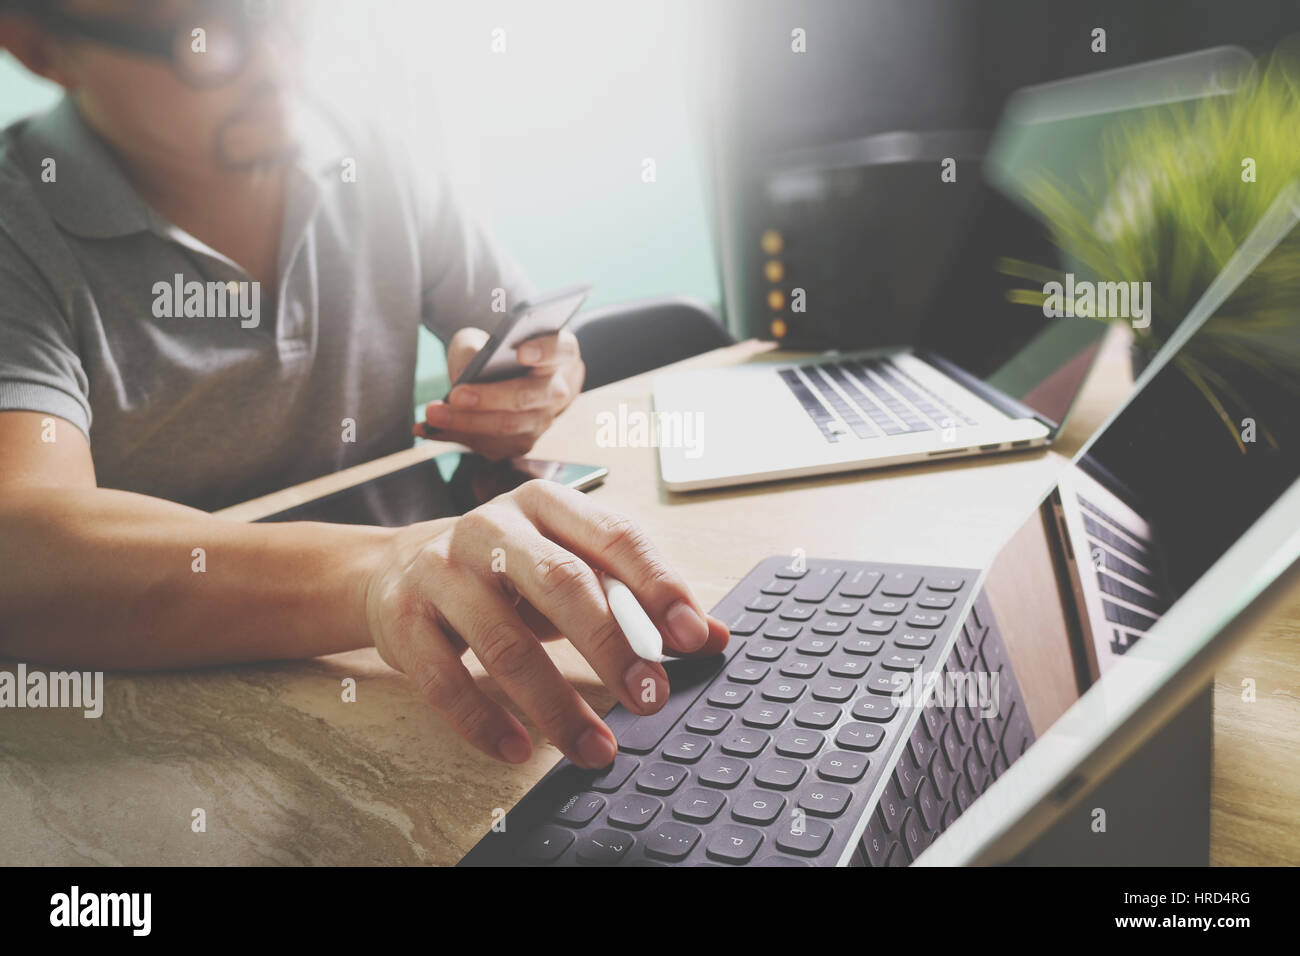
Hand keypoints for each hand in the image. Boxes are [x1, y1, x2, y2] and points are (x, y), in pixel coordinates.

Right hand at [363, 479, 729, 767]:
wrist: (396, 569)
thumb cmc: (506, 572)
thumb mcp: (572, 567)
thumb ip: (639, 597)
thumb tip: (718, 637)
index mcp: (546, 505)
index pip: (614, 536)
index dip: (658, 586)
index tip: (694, 637)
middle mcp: (491, 527)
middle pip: (561, 582)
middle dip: (612, 645)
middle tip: (651, 698)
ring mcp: (440, 569)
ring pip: (503, 640)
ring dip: (556, 703)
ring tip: (597, 747)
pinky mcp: (402, 617)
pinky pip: (443, 678)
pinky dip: (483, 720)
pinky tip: (520, 749)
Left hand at [415, 327, 584, 459]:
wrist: (514, 383)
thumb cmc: (500, 355)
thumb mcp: (484, 338)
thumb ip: (474, 347)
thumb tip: (462, 374)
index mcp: (559, 354)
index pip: (560, 349)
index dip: (544, 350)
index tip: (521, 352)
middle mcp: (557, 391)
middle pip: (527, 397)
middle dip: (489, 398)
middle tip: (456, 394)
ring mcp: (543, 422)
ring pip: (507, 427)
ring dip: (466, 423)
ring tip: (433, 413)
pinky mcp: (522, 444)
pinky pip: (490, 445)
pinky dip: (455, 437)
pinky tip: (427, 428)